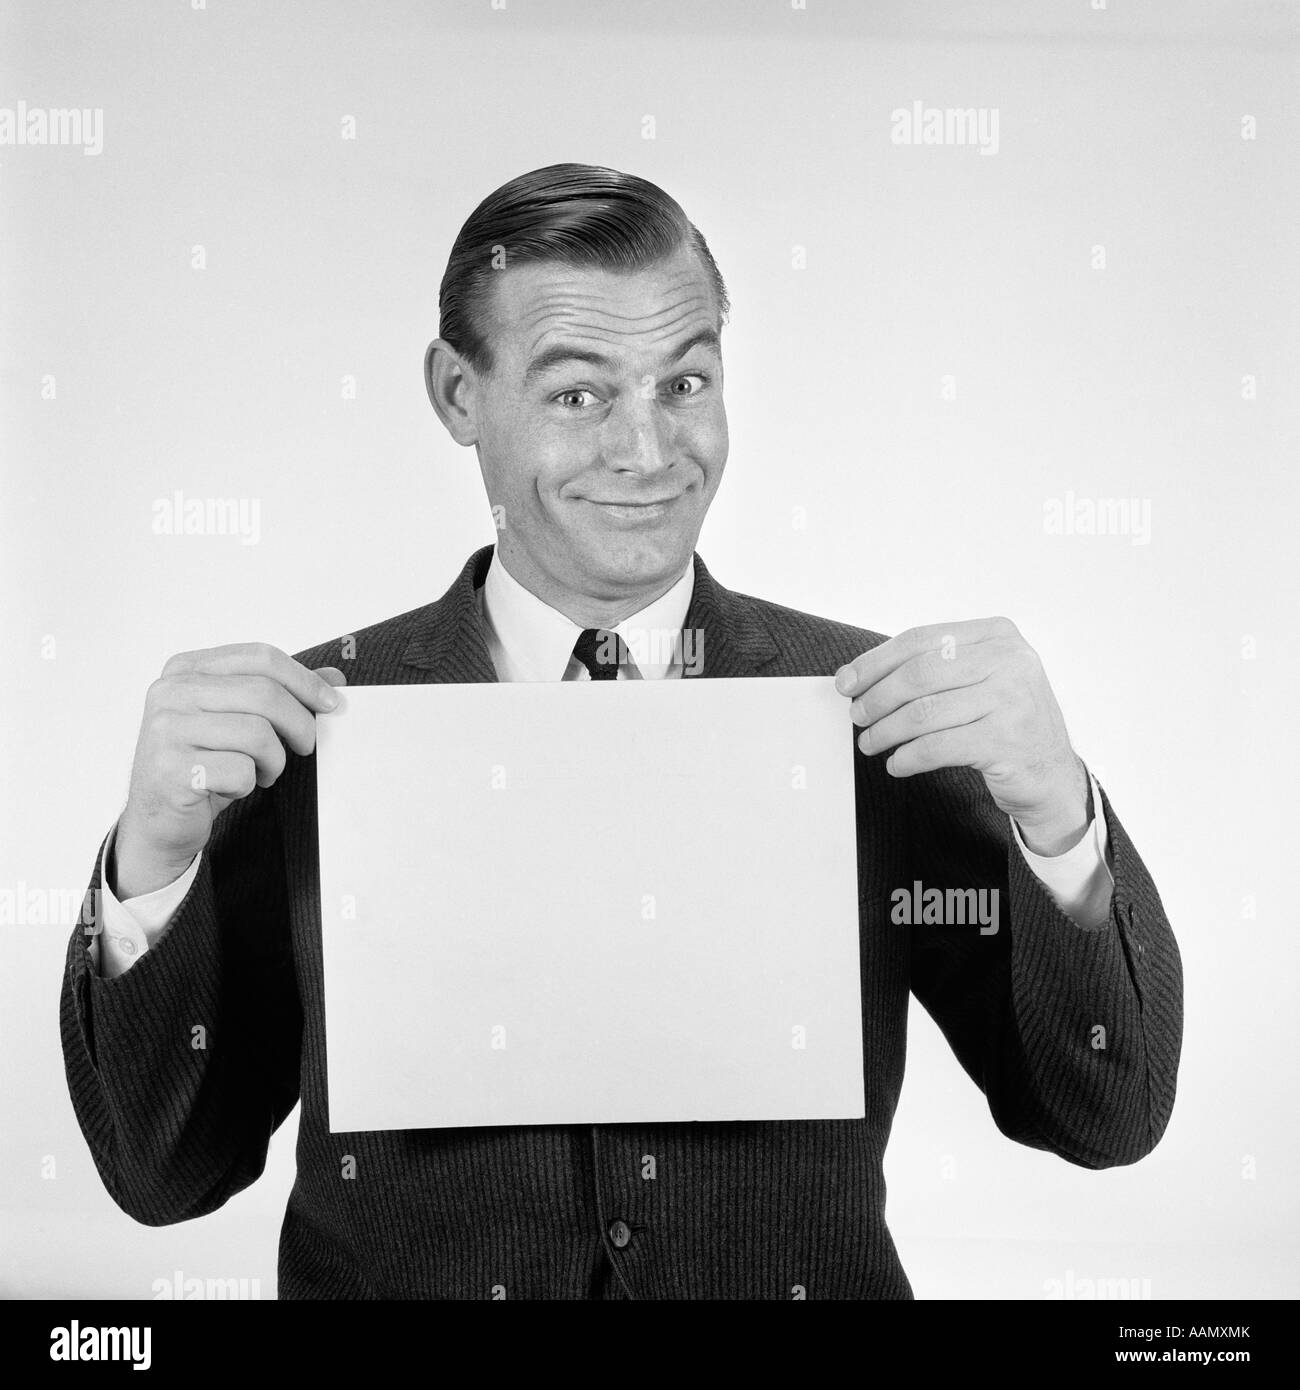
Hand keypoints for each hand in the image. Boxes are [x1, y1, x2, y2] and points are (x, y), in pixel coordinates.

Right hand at [113, 643, 345, 897]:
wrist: (160, 821)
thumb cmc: (205, 765)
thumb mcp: (240, 720)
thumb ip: (281, 693)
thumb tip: (334, 678)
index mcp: (186, 669)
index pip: (260, 658)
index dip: (304, 680)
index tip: (331, 703)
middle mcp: (170, 693)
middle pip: (264, 693)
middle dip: (299, 723)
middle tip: (305, 746)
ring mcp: (166, 730)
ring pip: (257, 733)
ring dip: (274, 759)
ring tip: (263, 771)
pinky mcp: (172, 770)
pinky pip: (241, 770)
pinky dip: (249, 784)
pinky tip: (233, 787)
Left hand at [835, 617, 1089, 855]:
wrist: (1052, 775)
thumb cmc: (1004, 723)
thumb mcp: (978, 680)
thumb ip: (931, 669)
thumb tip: (857, 676)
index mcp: (997, 635)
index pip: (920, 640)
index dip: (875, 662)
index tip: (846, 682)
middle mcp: (1009, 660)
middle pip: (918, 674)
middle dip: (877, 698)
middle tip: (857, 717)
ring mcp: (1011, 700)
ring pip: (923, 712)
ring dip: (886, 731)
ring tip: (870, 743)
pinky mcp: (1005, 741)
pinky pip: (936, 747)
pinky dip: (908, 758)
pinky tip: (897, 764)